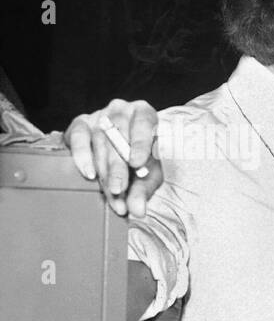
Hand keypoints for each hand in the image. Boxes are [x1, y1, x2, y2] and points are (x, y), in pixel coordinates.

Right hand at [65, 99, 163, 217]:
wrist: (120, 149)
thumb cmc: (140, 159)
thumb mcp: (148, 174)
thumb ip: (144, 190)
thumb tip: (137, 210)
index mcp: (144, 114)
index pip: (144, 123)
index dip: (140, 143)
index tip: (137, 163)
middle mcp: (121, 110)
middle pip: (119, 139)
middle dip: (119, 168)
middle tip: (120, 191)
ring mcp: (99, 115)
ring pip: (99, 143)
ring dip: (104, 172)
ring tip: (111, 194)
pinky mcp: (80, 123)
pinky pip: (78, 137)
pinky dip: (82, 156)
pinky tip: (88, 173)